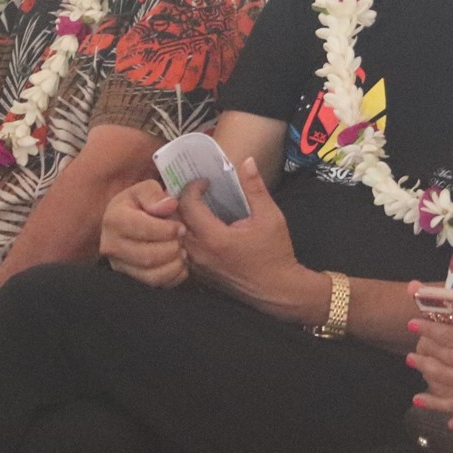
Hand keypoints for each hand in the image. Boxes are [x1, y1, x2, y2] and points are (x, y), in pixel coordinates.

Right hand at [101, 180, 188, 287]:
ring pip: (151, 275)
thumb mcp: (145, 189)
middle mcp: (111, 246)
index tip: (181, 227)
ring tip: (182, 251)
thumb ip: (155, 194)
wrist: (129, 221)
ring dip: (174, 264)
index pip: (142, 229)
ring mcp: (119, 265)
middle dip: (172, 248)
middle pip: (148, 256)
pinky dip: (173, 276)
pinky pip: (155, 285)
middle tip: (182, 239)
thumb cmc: (139, 204)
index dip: (166, 230)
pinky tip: (179, 263)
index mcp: (113, 220)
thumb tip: (168, 206)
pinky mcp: (130, 278)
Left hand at [178, 156, 324, 323]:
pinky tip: (199, 228)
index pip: (187, 205)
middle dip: (181, 201)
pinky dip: (186, 236)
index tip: (205, 182)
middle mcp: (199, 253)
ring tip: (194, 207)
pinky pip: (182, 251)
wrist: (278, 290)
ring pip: (176, 237)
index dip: (192, 187)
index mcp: (214, 237)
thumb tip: (247, 161)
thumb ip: (255, 188)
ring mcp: (197, 266)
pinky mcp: (199, 275)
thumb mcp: (270, 216)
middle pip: (175, 220)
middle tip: (195, 191)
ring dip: (181, 219)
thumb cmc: (275, 253)